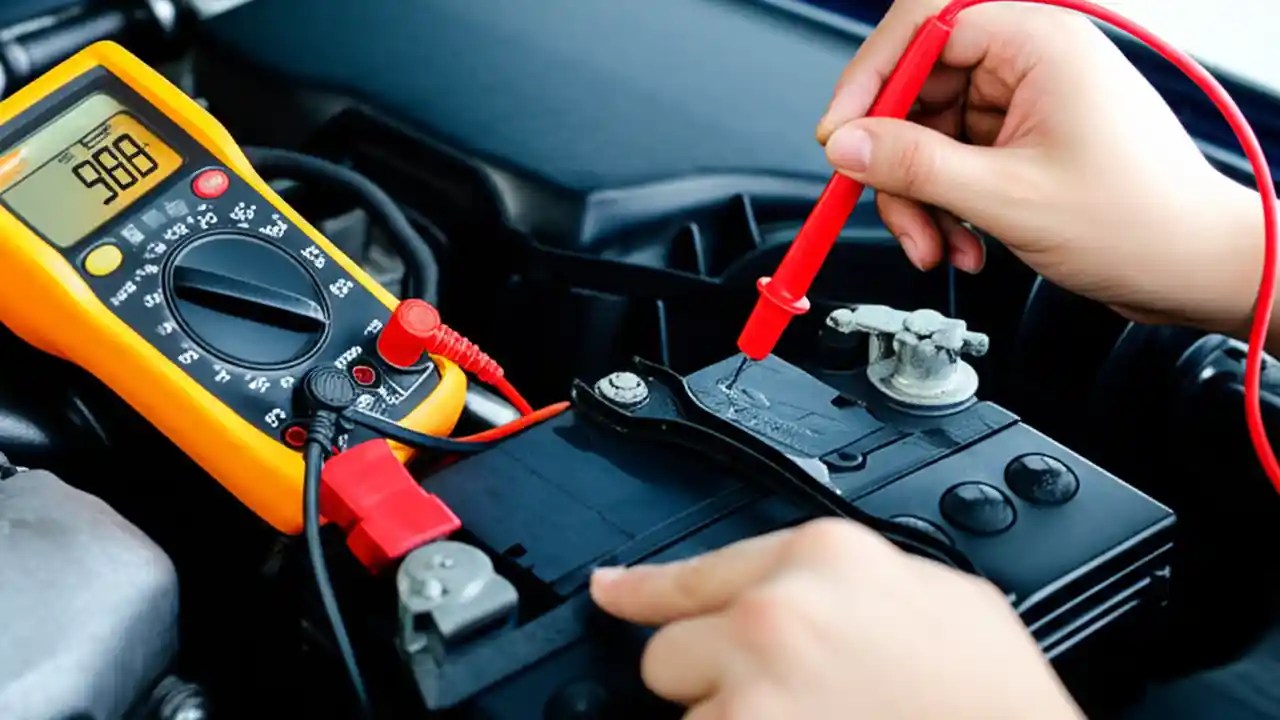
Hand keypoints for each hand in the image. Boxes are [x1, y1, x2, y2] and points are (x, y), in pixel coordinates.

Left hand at [590, 518, 1083, 718]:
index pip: (692, 572)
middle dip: (711, 680)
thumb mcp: (940, 596)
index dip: (642, 589)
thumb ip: (861, 579)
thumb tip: (817, 589)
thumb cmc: (993, 699)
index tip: (608, 591)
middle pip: (670, 652)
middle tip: (780, 699)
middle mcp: (774, 614)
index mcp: (824, 557)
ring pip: (689, 716)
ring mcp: (752, 690)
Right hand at [816, 0, 1265, 339]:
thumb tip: (849, 145)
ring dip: (920, 196)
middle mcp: (1030, 61)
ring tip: (937, 243)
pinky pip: (953, 161)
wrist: (1193, 267)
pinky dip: (944, 205)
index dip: (872, 79)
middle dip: (897, 161)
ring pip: (929, 134)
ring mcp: (1025, 102)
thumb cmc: (1140, 221)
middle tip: (888, 207)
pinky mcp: (1021, 141)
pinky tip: (961, 240)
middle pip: (919, 90)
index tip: (842, 134)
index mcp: (1038, 43)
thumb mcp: (1006, 196)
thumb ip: (916, 165)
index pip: (923, 28)